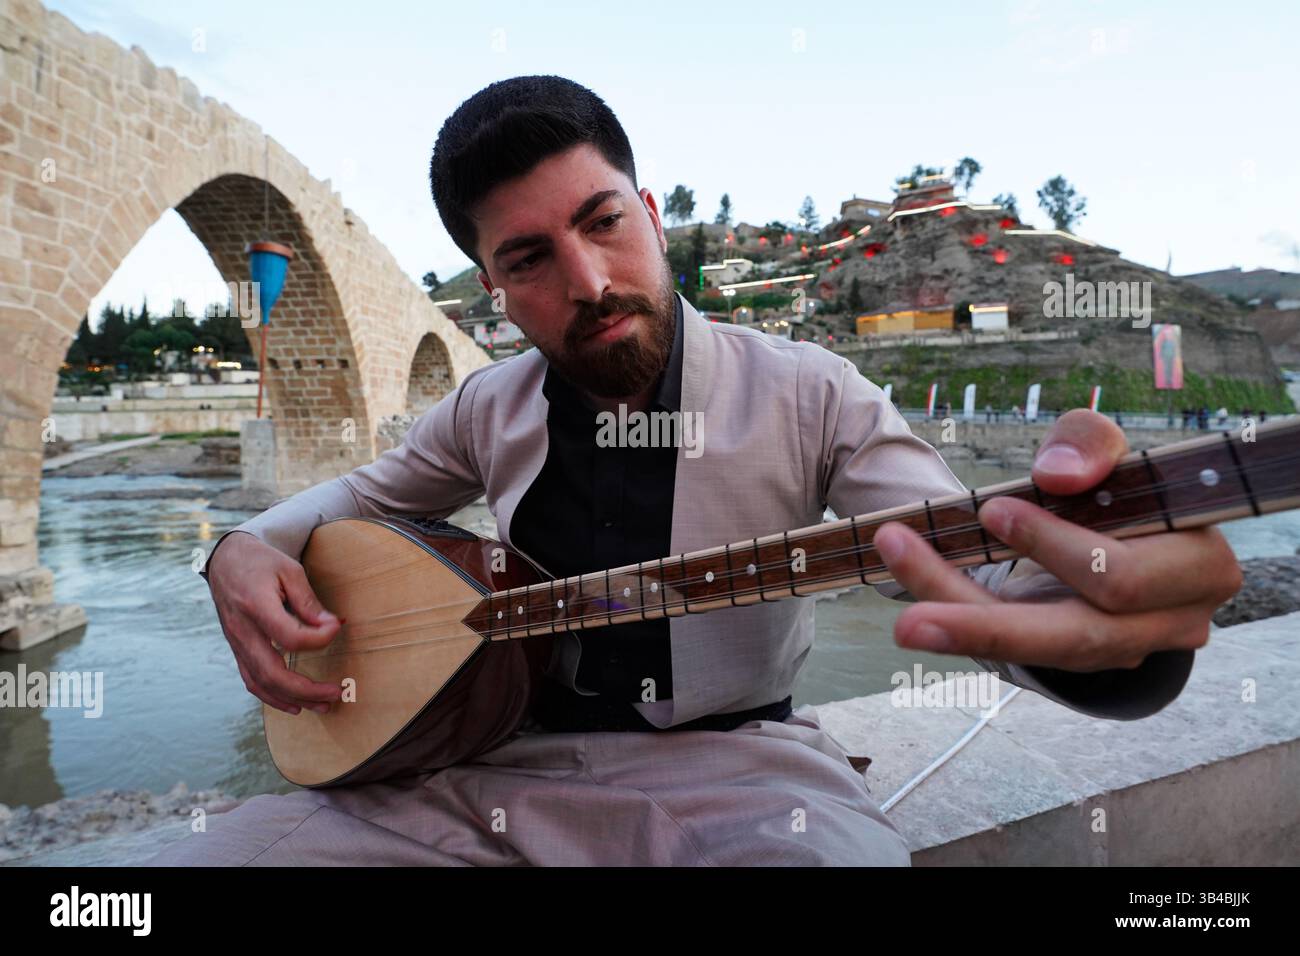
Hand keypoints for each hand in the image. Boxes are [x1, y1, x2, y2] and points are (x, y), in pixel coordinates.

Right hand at [205, 531, 343, 713]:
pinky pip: (251, 680)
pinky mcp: (238, 649)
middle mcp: (242, 631)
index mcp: (256, 606)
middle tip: (336, 692)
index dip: (318, 638)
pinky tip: (294, 704)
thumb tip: (331, 625)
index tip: (337, 626)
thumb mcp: (289, 570)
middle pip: (272, 672)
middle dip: (306, 689)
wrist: (225, 561)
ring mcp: (237, 643)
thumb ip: (308, 601)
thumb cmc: (260, 562)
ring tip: (322, 705)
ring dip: (292, 699)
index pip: (289, 637)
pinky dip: (272, 697)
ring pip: (261, 683)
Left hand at [873, 409, 1242, 671]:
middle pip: (1082, 635)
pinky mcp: (1077, 661)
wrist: (1116, 534)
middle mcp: (1172, 623)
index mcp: (1199, 566)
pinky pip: (1015, 649)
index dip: (1057, 547)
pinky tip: (916, 608)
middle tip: (912, 598)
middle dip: (994, 620)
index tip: (991, 508)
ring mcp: (1126, 651)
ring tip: (904, 622)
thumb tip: (1057, 476)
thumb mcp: (1104, 449)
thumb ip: (1088, 443)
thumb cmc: (1116, 487)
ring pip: (1042, 654)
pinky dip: (962, 622)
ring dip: (964, 630)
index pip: (1126, 575)